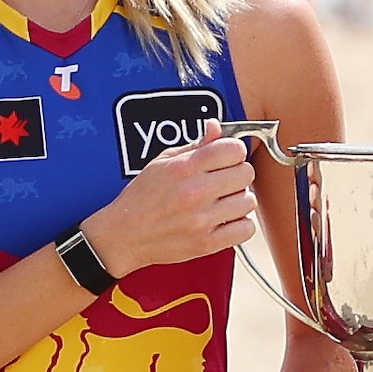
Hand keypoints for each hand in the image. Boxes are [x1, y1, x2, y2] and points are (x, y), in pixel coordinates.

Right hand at [85, 132, 264, 276]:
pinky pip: (246, 229)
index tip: (228, 157)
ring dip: (239, 200)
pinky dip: (241, 225)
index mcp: (184, 168)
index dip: (234, 151)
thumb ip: (195, 145)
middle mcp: (195, 192)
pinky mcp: (206, 244)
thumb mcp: (162, 162)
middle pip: (246, 173)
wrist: (124, 235)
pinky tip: (226, 220)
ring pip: (248, 201)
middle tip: (224, 181)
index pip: (234, 149)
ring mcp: (202, 220)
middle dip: (237, 174)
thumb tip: (216, 128)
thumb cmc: (142, 198)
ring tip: (223, 202)